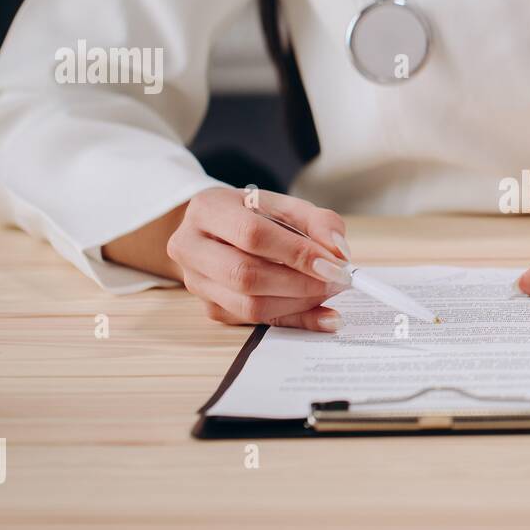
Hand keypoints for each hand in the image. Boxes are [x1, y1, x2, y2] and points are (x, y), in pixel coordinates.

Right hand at [165, 187, 353, 331]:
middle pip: (246, 275)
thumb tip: (338, 254)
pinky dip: (294, 319)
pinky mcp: (210, 308)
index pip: (253, 235)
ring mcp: (196, 282)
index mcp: (208, 209)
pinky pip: (255, 322)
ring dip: (298, 303)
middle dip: (300, 283)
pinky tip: (321, 312)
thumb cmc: (256, 216)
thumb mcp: (287, 206)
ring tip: (329, 291)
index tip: (334, 263)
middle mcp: (190, 246)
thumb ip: (319, 223)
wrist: (219, 231)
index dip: (296, 253)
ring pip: (248, 305)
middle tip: (337, 281)